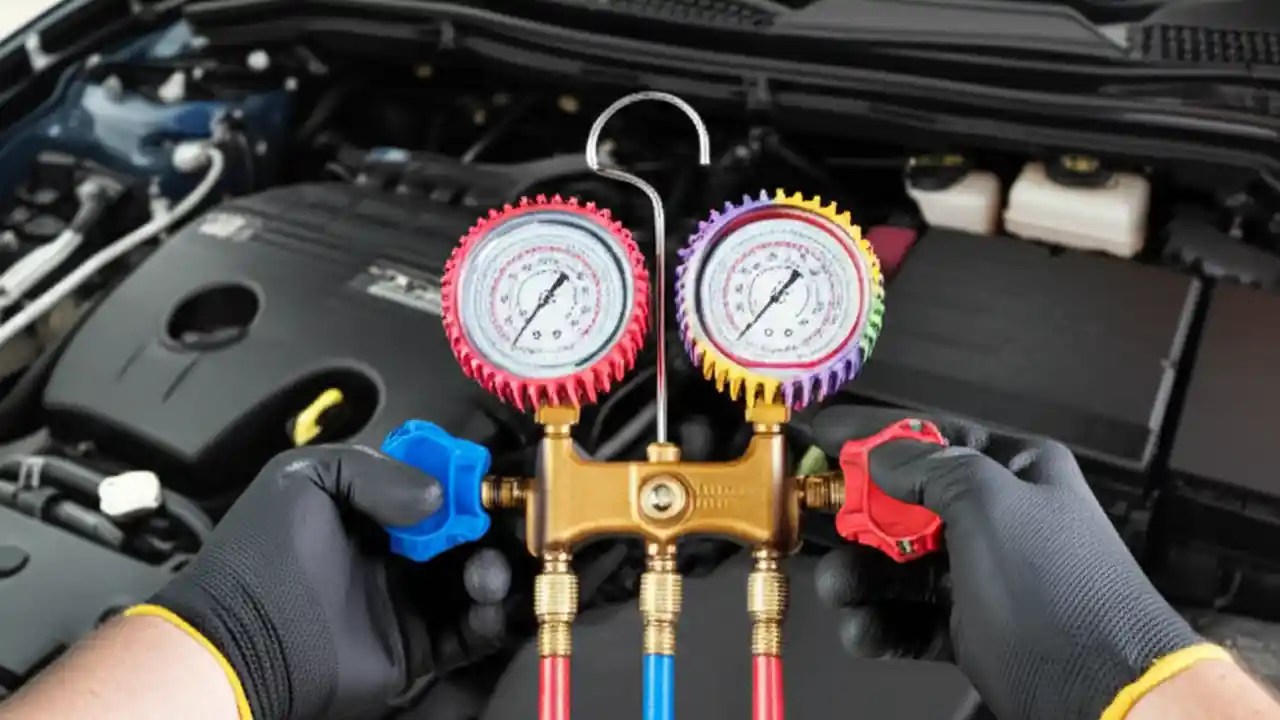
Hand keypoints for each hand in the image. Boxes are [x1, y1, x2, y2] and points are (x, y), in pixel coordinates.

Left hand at [143, 445, 510, 719]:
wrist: (242, 643)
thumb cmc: (261, 558)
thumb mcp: (304, 478)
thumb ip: (374, 470)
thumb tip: (438, 498)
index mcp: (369, 509)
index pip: (432, 485)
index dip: (461, 481)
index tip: (479, 484)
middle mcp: (392, 552)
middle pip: (462, 534)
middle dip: (485, 530)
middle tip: (487, 532)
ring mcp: (405, 601)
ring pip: (472, 583)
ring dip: (492, 575)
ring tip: (485, 578)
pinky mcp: (414, 647)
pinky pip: (467, 636)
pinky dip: (488, 623)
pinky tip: (487, 611)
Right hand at [811, 405, 1216, 719]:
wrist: (1106, 693)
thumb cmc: (1055, 589)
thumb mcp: (990, 506)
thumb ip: (930, 469)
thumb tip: (882, 454)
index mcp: (1016, 471)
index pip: (932, 438)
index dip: (875, 434)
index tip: (824, 434)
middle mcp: (1000, 518)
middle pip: (908, 504)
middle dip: (860, 517)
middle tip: (818, 520)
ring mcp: (986, 577)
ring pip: (904, 566)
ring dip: (863, 576)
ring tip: (837, 590)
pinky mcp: (974, 630)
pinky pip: (915, 618)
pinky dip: (884, 624)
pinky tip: (862, 632)